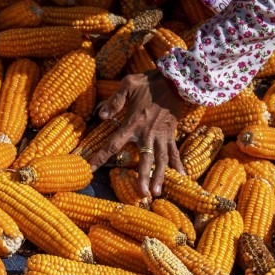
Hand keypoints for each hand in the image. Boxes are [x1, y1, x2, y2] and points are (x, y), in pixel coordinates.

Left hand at [87, 71, 191, 197]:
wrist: (176, 80)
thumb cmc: (149, 82)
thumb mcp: (128, 84)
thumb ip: (115, 101)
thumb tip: (101, 115)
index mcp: (133, 123)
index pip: (113, 143)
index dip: (101, 156)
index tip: (91, 168)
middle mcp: (147, 134)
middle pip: (144, 160)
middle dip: (142, 177)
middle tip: (142, 195)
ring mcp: (161, 136)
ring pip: (160, 160)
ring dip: (160, 177)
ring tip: (157, 193)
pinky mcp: (171, 134)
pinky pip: (174, 152)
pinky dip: (178, 164)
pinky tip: (182, 178)